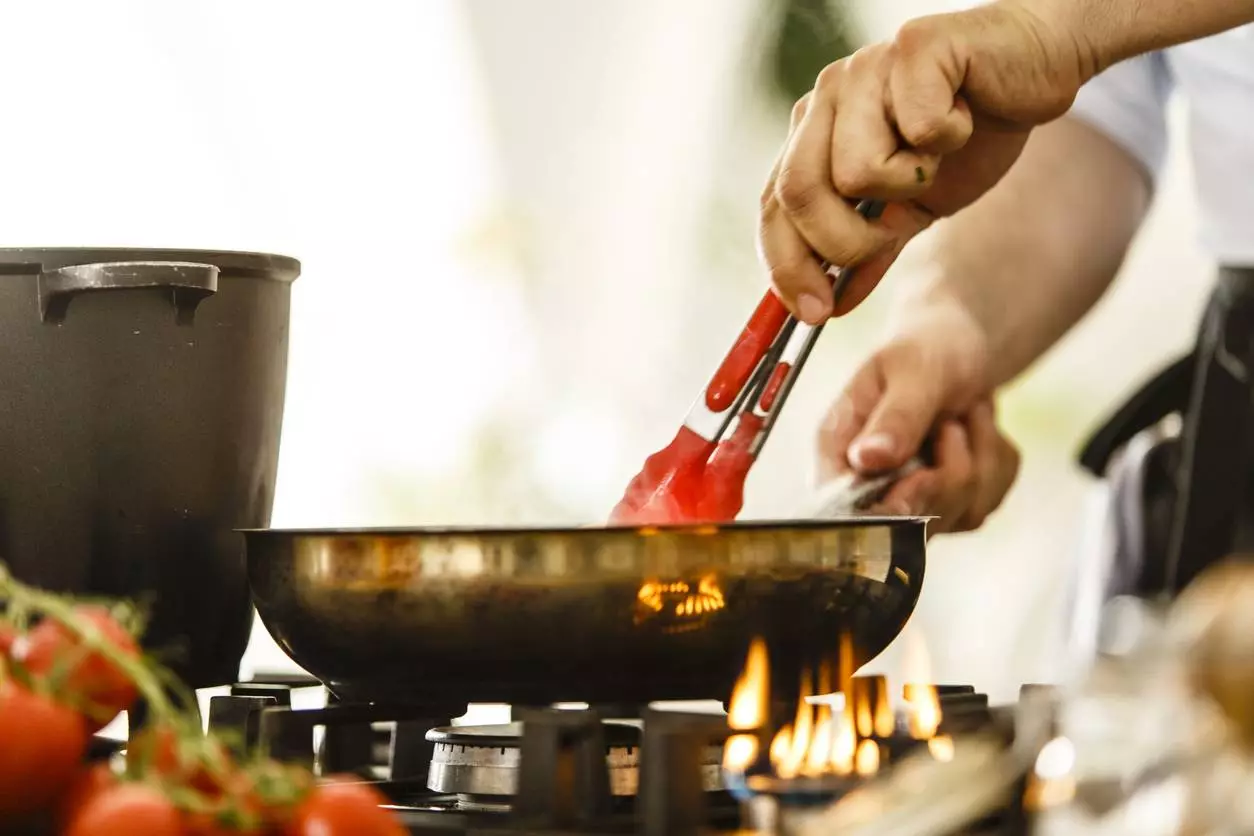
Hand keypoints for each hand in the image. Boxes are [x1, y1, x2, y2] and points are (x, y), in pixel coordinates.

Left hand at [760, 1, 1093, 323]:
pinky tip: (965, 117)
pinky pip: (919, 127)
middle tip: (890, 239)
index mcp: (814, 135)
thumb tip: (832, 307)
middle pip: (798, 193)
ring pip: (855, 170)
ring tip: (937, 155)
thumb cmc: (969, 135)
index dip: (787, 265)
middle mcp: (826, 98)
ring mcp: (863, 69)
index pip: (773, 207)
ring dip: (910, 184)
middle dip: (844, 242)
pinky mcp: (912, 46)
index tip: (815, 313)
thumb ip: (871, 252)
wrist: (1032, 68)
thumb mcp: (912, 209)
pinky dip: (952, 138)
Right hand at [817, 309, 1019, 533]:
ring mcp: (910, 498)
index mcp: (838, 449)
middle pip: (908, 524)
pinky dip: (996, 463)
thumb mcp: (912, 371)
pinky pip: (986, 503)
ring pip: (958, 514)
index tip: (923, 473)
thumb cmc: (925, 349)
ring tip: (965, 416)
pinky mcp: (950, 503)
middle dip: (949, 474)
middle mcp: (866, 483)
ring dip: (980, 459)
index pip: (844, 509)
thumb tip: (868, 459)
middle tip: (952, 424)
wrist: (956, 348)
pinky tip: (979, 431)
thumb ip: (896, 417)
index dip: (887, 506)